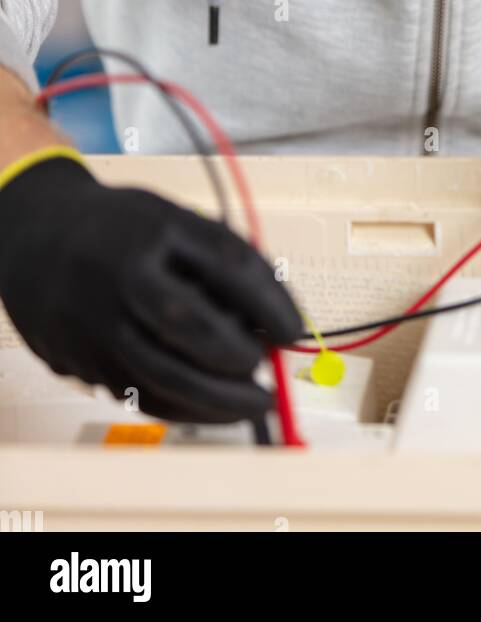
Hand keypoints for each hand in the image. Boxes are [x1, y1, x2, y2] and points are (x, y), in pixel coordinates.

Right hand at [0, 157, 303, 421]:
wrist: (38, 239)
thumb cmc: (123, 229)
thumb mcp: (173, 219)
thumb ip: (223, 259)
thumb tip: (275, 316)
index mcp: (155, 228)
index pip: (226, 263)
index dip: (269, 301)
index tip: (294, 328)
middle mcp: (123, 277)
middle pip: (188, 325)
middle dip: (238, 355)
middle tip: (269, 368)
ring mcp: (99, 323)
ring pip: (164, 375)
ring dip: (220, 398)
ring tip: (256, 401)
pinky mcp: (85, 362)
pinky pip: (143, 396)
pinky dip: (187, 409)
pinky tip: (216, 407)